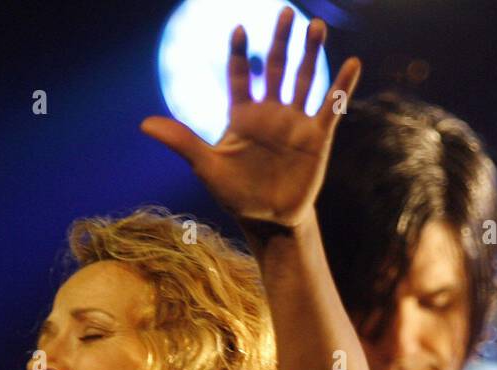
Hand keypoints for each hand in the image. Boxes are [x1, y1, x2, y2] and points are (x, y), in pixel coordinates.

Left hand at [140, 9, 359, 227]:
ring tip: (315, 26)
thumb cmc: (236, 195)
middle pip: (275, 68)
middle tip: (285, 12)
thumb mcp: (206, 167)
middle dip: (280, 41)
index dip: (240, 54)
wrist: (269, 221)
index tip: (239, 30)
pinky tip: (353, 63)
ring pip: (303, 79)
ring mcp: (295, 122)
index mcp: (243, 116)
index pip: (240, 75)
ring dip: (311, 54)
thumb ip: (181, 141)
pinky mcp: (317, 137)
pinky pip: (331, 106)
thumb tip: (144, 124)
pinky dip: (342, 86)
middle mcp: (270, 113)